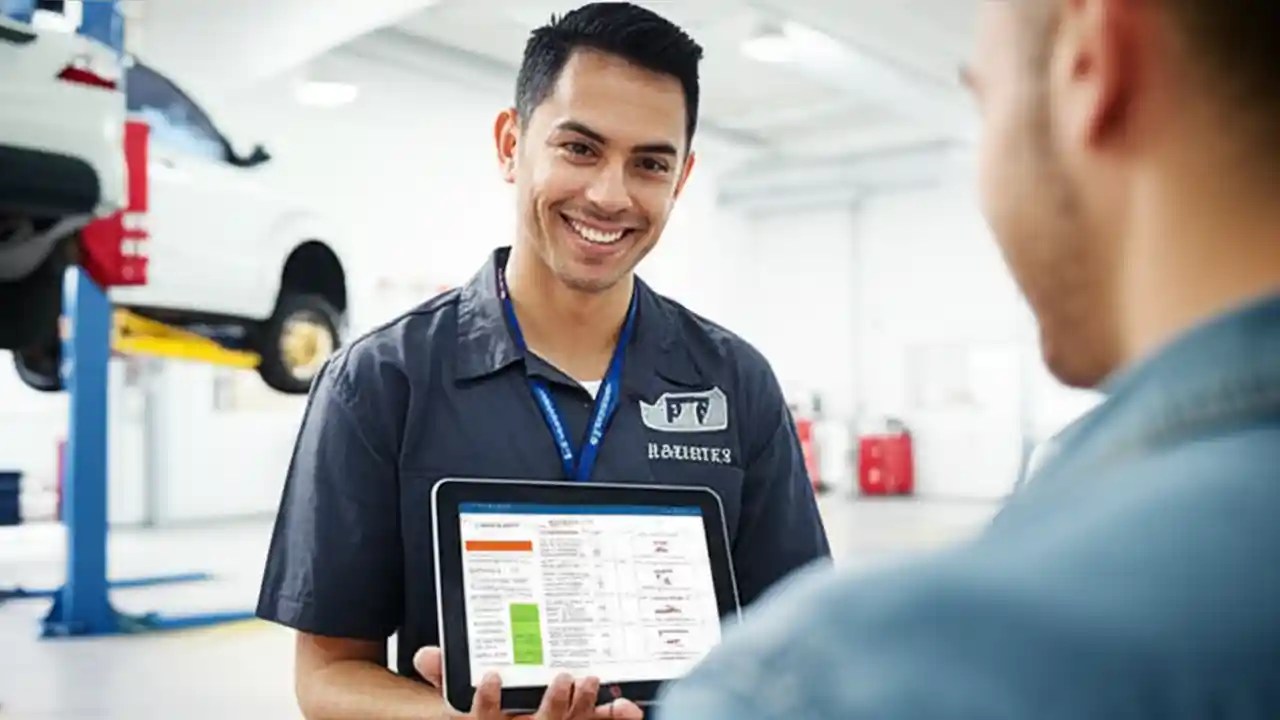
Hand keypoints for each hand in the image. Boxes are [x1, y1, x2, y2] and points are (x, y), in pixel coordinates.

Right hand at [414, 646, 643, 719]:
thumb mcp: (464, 694)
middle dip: (552, 705)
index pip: (484, 719)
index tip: (492, 677)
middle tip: (561, 677)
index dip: (488, 701)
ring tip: (590, 680)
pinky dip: (616, 717)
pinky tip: (628, 707)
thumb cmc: (490, 711)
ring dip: (584, 707)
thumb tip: (426, 655)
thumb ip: (445, 675)